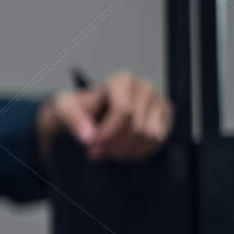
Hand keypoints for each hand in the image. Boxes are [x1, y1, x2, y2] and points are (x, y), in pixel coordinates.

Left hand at [36, 71, 172, 167]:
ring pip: (149, 136)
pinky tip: (121, 151)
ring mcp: (159, 102)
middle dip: (114, 145)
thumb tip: (89, 137)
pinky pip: (157, 142)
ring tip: (108, 151)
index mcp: (122, 81)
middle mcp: (145, 88)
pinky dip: (137, 152)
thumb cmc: (81, 108)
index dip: (108, 133)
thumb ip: (75, 120)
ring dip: (125, 151)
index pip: (123, 111)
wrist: (92, 112)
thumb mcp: (67, 109)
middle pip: (137, 126)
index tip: (92, 146)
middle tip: (96, 152)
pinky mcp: (166, 118)